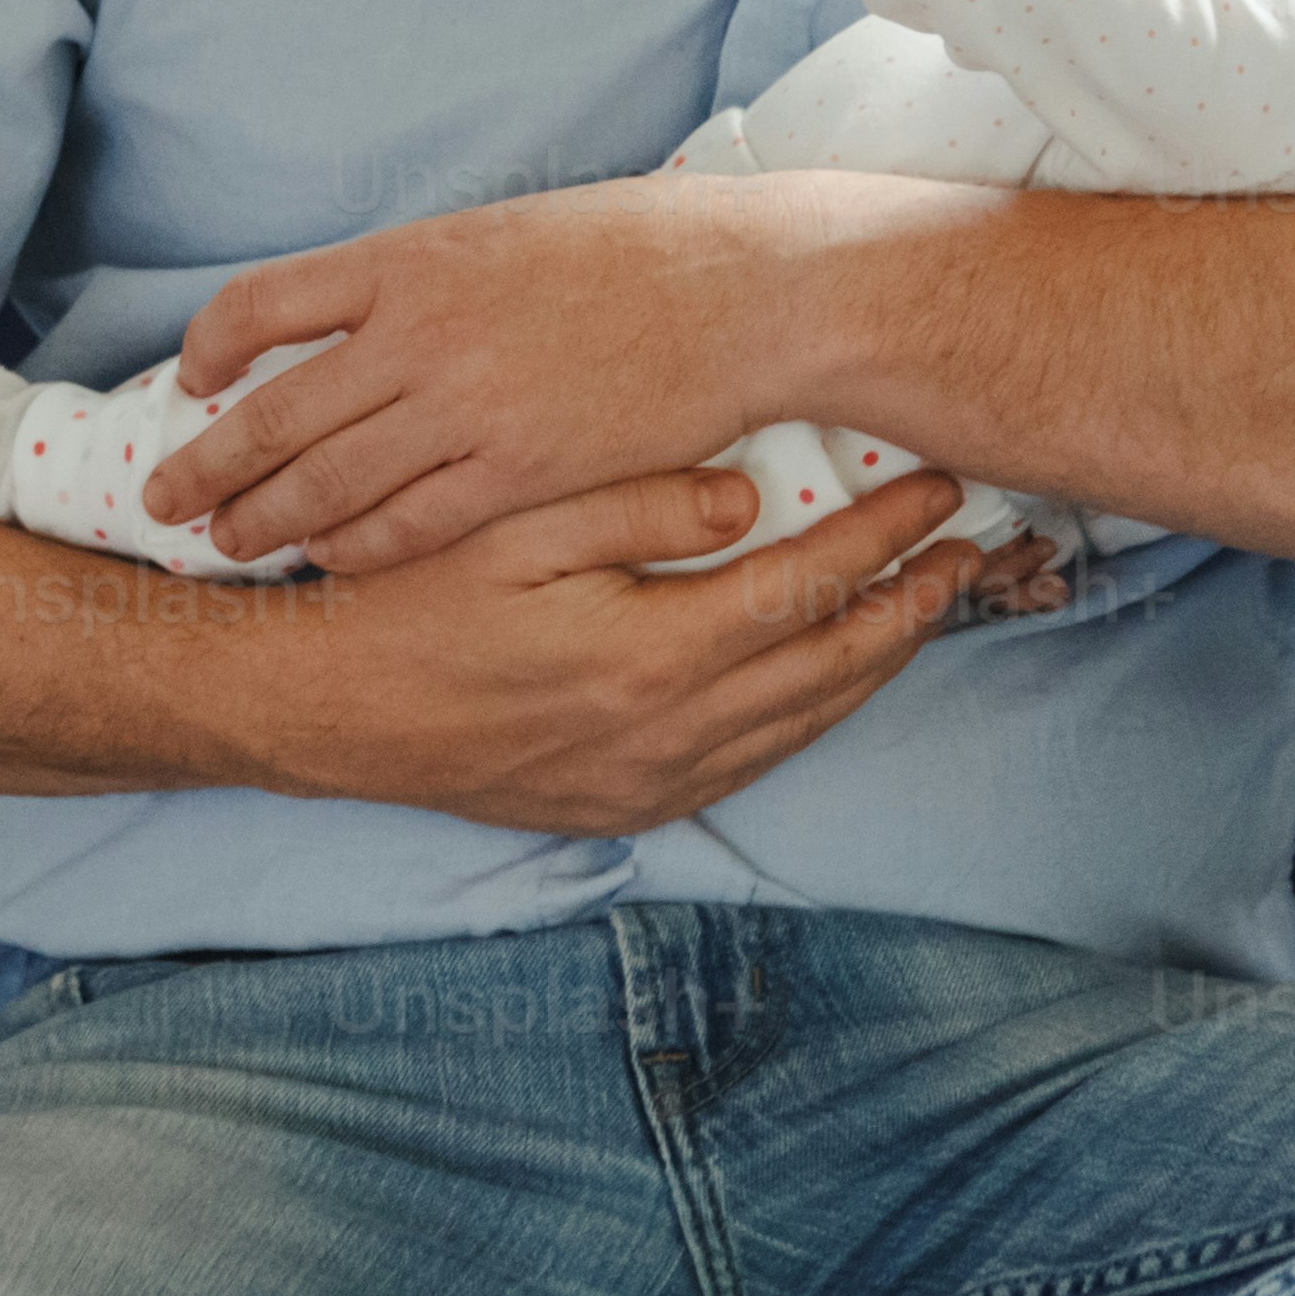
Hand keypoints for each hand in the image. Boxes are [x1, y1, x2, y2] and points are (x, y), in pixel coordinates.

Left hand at [150, 168, 817, 566]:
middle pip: (272, 415)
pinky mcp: (518, 475)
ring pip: (325, 485)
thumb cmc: (641, 251)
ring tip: (227, 545)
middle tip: (160, 502)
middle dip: (205, 467)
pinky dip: (354, 549)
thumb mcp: (508, 233)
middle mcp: (419, 334)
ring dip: (263, 521)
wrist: (747, 290)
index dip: (210, 350)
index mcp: (410, 259)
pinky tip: (331, 562)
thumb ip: (427, 276)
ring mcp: (465, 409)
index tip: (193, 380)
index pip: (260, 304)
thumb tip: (367, 309)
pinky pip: (407, 527)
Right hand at [277, 462, 1022, 837]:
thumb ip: (639, 506)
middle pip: (831, 665)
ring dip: (875, 662)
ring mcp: (651, 781)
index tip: (934, 489)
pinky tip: (830, 676)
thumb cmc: (411, 602)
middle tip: (968, 546)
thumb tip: (753, 499)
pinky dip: (811, 713)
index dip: (882, 536)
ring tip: (924, 603)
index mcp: (648, 654)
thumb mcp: (515, 526)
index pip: (805, 587)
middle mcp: (667, 733)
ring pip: (805, 722)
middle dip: (912, 603)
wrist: (327, 713)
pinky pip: (755, 763)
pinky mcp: (628, 806)